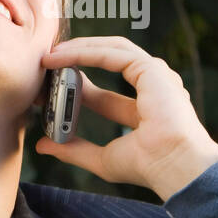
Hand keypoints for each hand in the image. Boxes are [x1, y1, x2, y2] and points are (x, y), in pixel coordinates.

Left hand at [35, 37, 217, 201]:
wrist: (173, 166)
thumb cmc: (148, 167)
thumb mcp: (103, 158)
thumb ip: (74, 150)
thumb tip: (43, 145)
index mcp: (144, 111)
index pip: (103, 95)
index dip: (77, 88)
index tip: (51, 88)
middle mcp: (152, 88)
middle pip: (108, 62)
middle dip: (77, 58)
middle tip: (47, 62)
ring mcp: (155, 75)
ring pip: (111, 50)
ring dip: (78, 49)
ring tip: (49, 55)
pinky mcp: (151, 69)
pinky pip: (112, 53)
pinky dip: (84, 52)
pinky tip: (61, 57)